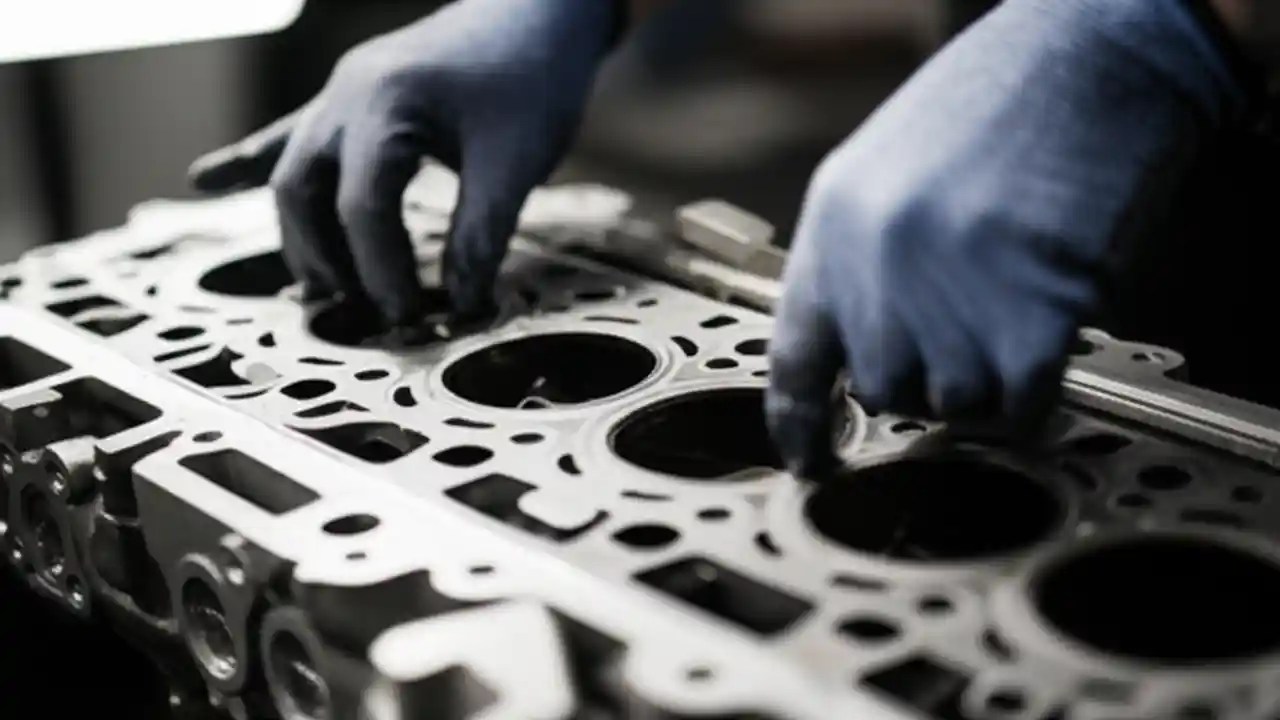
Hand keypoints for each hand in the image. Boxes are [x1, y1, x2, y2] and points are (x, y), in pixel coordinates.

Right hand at [189, 0, 621, 325]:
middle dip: (325, 259)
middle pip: (304, 191)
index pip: (363, 208)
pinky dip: (254, 162)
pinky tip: (206, 179)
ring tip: (320, 288)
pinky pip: (291, 133)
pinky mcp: (354, 93)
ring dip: (302, 232)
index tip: (410, 315)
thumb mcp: (517, 163)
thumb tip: (462, 305)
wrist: (540, 12)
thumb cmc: (533, 77)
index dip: (382, 271)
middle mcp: (347, 96)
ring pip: (294, 170)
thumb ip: (481, 236)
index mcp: (385, 107)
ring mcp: (343, 91)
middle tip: (360, 310)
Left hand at [767, 0, 1244, 476]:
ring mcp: (947, 298)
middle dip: (929, 375)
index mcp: (832, 230)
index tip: (811, 461)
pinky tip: (1050, 336)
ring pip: (956, 405)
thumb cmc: (997, 106)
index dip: (797, 425)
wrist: (1091, 61)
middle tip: (972, 324)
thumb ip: (861, 261)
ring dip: (990, 376)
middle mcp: (876, 270)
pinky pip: (1020, 405)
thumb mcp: (884, 172)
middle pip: (887, 391)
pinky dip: (1038, 390)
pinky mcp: (1025, 319)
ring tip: (1016, 302)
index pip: (793, 360)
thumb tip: (865, 349)